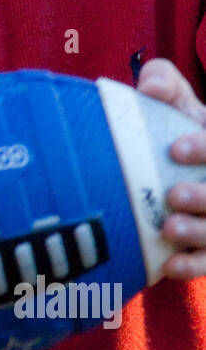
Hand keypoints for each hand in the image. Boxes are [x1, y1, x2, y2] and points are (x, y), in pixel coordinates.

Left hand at [136, 58, 205, 280]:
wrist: (171, 170)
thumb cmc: (175, 131)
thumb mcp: (175, 104)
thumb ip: (165, 83)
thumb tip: (150, 86)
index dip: (203, 148)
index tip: (174, 148)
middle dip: (205, 196)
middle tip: (172, 195)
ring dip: (198, 232)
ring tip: (168, 228)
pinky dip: (193, 265)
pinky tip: (169, 266)